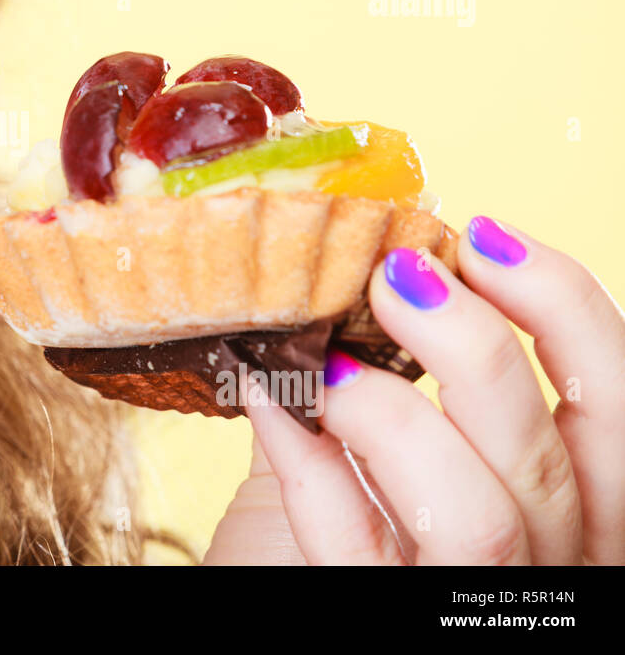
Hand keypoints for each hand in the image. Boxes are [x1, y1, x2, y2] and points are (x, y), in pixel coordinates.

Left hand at [203, 216, 624, 564]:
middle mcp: (547, 569)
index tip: (486, 238)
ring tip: (328, 361)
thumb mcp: (382, 461)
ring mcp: (467, 606)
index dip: (567, 310)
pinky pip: (356, 539)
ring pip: (477, 514)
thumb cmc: (329, 541)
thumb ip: (389, 384)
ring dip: (393, 414)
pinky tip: (269, 396)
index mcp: (576, 517)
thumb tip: (359, 274)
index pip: (620, 407)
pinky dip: (306, 457)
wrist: (265, 605)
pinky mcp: (380, 620)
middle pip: (551, 455)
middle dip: (474, 344)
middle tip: (396, 276)